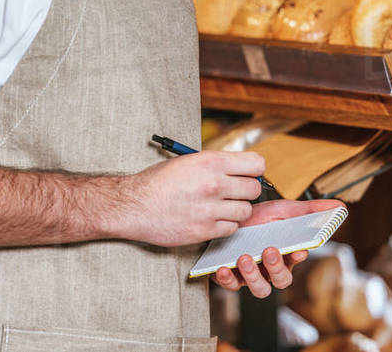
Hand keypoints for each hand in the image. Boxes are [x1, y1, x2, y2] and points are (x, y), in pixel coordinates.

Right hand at [111, 151, 265, 246]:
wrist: (133, 205)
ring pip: (246, 211)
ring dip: (237, 209)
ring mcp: (210, 209)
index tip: (246, 174)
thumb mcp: (188, 161)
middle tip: (233, 192)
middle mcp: (214, 184)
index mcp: (211, 161)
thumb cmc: (158, 181)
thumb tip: (243, 170)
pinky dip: (226, 225)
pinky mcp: (205, 230)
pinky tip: (212, 218)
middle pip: (254, 188)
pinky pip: (232, 228)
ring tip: (220, 206)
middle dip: (246, 190)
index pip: (257, 164)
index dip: (253, 170)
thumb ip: (217, 164)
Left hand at [211, 199, 344, 297]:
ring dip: (254, 276)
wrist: (225, 218)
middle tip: (269, 251)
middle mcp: (271, 270)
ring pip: (260, 289)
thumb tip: (341, 206)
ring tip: (245, 258)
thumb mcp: (283, 210)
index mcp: (287, 255)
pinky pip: (231, 286)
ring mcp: (251, 276)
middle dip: (277, 268)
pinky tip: (224, 268)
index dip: (297, 257)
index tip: (298, 248)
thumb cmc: (258, 218)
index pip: (296, 260)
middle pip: (281, 280)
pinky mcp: (231, 278)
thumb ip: (310, 210)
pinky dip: (227, 279)